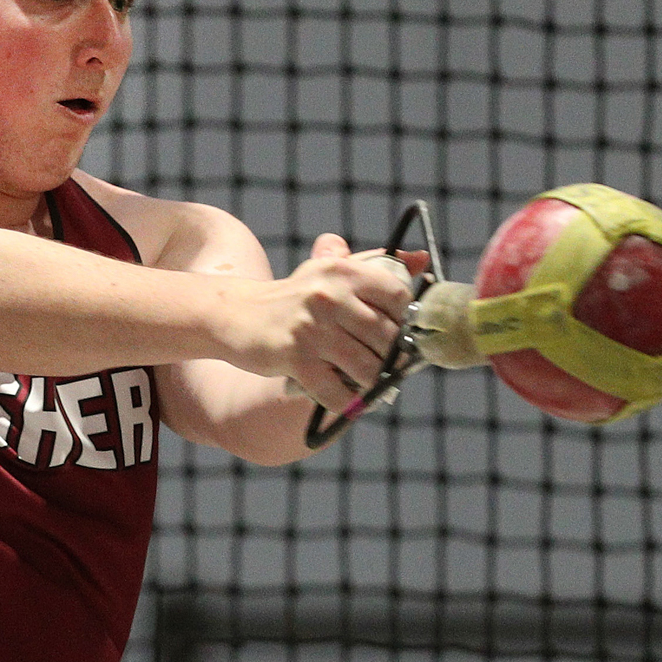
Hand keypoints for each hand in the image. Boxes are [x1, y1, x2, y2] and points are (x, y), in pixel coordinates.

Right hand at [225, 233, 424, 411]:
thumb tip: (424, 259)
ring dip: (372, 384)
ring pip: (368, 369)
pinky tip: (344, 397)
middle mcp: (329, 296)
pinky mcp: (295, 358)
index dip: (405, 322)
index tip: (397, 335)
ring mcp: (312, 328)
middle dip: (392, 360)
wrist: (237, 314)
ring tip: (367, 384)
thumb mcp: (331, 271)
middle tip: (387, 368)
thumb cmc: (295, 297)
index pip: (399, 298)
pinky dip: (347, 402)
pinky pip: (337, 392)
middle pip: (388, 339)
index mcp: (343, 271)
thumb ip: (376, 265)